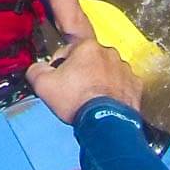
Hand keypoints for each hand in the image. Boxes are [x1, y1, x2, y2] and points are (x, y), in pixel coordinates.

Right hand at [25, 39, 141, 123]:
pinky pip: (121, 84)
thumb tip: (37, 68)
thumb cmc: (78, 101)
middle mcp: (108, 53)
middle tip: (75, 91)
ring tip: (91, 98)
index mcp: (86, 47)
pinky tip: (106, 102)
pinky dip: (115, 90)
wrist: (106, 122)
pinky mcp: (135, 85)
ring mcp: (124, 69)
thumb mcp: (43, 85)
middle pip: (88, 60)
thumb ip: (35, 70)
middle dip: (81, 72)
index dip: (60, 67)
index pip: (66, 52)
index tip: (60, 81)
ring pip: (106, 70)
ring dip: (99, 80)